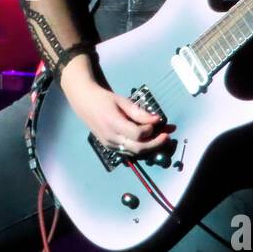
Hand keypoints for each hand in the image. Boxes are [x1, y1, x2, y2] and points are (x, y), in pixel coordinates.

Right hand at [59, 58, 174, 155]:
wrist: (85, 103)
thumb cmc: (104, 99)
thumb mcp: (122, 101)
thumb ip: (139, 112)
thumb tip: (157, 120)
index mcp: (112, 123)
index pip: (137, 134)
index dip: (150, 130)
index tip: (157, 121)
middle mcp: (110, 137)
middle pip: (138, 148)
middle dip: (156, 144)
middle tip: (167, 135)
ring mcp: (110, 144)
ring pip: (135, 152)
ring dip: (150, 147)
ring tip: (162, 138)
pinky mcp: (110, 147)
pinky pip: (129, 151)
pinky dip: (141, 147)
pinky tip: (149, 140)